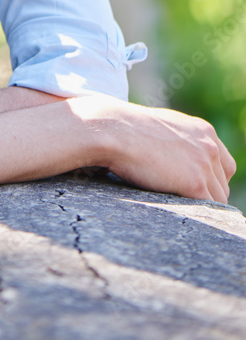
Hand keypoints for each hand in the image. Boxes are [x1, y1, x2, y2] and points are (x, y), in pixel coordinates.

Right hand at [76, 97, 236, 203]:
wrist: (114, 130)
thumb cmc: (127, 129)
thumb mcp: (162, 127)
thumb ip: (180, 141)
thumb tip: (178, 160)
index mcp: (203, 131)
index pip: (224, 165)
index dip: (211, 178)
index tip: (194, 185)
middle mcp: (209, 146)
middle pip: (221, 184)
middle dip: (205, 193)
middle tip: (179, 197)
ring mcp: (205, 165)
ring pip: (217, 199)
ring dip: (198, 204)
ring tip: (173, 202)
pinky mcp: (195, 183)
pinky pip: (207, 208)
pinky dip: (194, 211)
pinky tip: (174, 207)